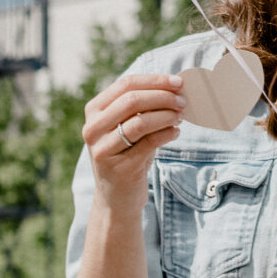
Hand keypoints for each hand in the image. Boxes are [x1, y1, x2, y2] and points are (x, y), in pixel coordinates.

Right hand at [83, 73, 186, 213]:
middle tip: (183, 101)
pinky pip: (150, 142)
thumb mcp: (128, 126)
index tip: (179, 82)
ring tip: (181, 116)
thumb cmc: (128, 153)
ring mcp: (103, 149)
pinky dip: (168, 133)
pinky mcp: (120, 167)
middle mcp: (92, 128)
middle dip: (163, 97)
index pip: (126, 84)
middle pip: (132, 100)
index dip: (155, 80)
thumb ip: (143, 105)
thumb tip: (175, 85)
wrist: (117, 196)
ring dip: (167, 115)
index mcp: (94, 111)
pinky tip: (176, 132)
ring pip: (141, 121)